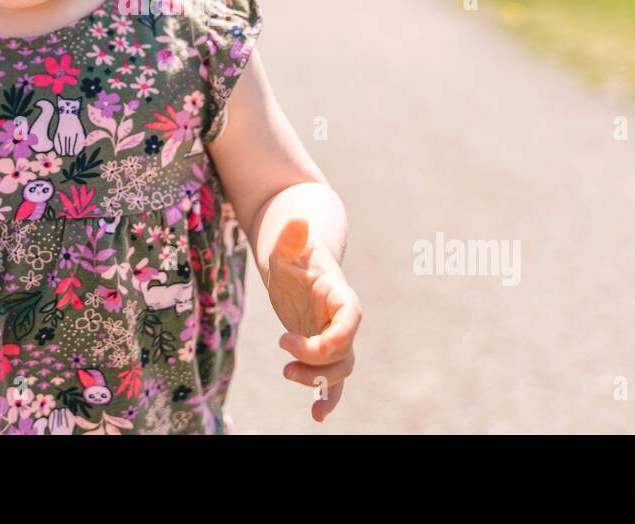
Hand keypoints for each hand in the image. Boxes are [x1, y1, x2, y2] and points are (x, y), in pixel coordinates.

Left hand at [264, 216, 361, 421]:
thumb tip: (297, 220)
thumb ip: (292, 237)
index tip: (286, 341)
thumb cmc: (292, 251)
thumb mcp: (286, 244)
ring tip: (287, 377)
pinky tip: (317, 415)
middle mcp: (341, 320)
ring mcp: (333, 336)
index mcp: (340, 295)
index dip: (327, 341)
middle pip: (344, 353)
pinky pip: (331, 378)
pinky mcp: (320, 348)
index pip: (350, 322)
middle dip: (316, 366)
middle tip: (284, 365)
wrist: (297, 260)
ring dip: (320, 384)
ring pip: (340, 371)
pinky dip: (328, 397)